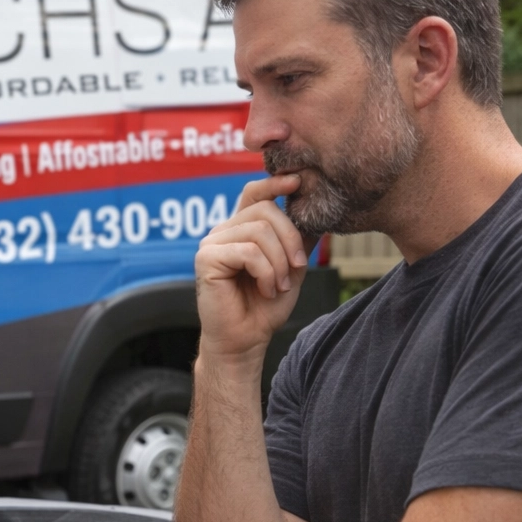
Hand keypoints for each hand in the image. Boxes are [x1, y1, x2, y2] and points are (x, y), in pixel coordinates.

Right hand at [194, 174, 309, 364]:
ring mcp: (211, 243)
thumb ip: (298, 240)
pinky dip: (266, 272)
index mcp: (240, 229)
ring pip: (259, 231)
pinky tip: (266, 290)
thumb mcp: (291, 268)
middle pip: (264, 211)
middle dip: (290, 239)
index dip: (275, 183)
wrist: (245, 340)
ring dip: (279, 262)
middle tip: (297, 268)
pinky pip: (248, 252)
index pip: (254, 193)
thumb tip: (315, 212)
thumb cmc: (264, 308)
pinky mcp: (206, 259)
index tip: (298, 181)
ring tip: (278, 286)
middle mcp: (223, 231)